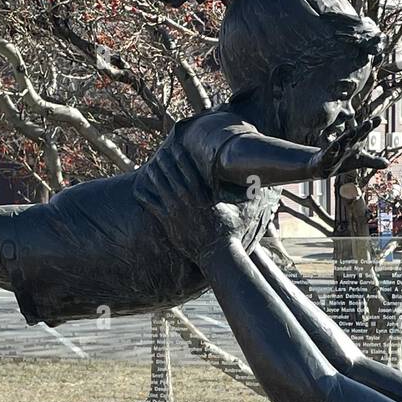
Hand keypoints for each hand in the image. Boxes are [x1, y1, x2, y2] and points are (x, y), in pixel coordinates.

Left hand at [134, 141, 244, 258]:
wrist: (217, 255)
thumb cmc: (231, 232)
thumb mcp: (243, 210)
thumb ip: (248, 194)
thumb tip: (263, 182)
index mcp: (202, 193)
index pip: (187, 167)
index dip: (179, 155)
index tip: (174, 147)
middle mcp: (186, 199)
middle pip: (170, 172)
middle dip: (164, 160)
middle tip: (159, 153)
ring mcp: (175, 211)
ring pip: (158, 185)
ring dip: (152, 174)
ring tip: (149, 166)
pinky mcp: (167, 223)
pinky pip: (150, 205)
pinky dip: (143, 195)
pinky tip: (138, 188)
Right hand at [310, 115, 387, 178]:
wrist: (324, 166)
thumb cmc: (345, 159)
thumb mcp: (360, 160)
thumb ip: (374, 161)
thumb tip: (387, 164)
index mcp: (354, 141)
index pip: (364, 132)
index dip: (371, 126)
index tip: (379, 119)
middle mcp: (345, 142)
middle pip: (355, 134)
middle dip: (362, 129)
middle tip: (369, 123)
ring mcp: (335, 149)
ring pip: (342, 141)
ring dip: (347, 136)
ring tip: (352, 131)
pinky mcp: (325, 157)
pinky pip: (329, 152)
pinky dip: (332, 149)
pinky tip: (335, 145)